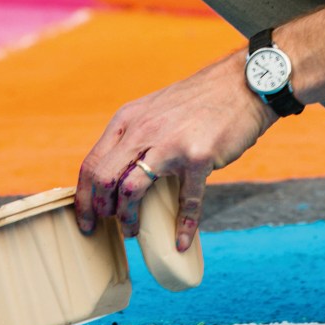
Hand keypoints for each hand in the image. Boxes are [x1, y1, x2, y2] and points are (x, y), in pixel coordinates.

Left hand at [74, 49, 276, 251]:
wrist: (242, 85)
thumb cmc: (199, 101)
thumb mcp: (155, 110)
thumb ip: (135, 135)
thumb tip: (119, 171)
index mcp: (128, 120)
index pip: (91, 163)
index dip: (83, 196)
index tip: (84, 218)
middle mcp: (143, 130)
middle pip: (103, 179)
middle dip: (98, 210)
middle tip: (104, 227)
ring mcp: (170, 144)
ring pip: (131, 190)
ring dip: (128, 219)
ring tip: (133, 231)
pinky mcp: (199, 157)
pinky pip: (186, 201)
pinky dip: (183, 226)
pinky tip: (181, 240)